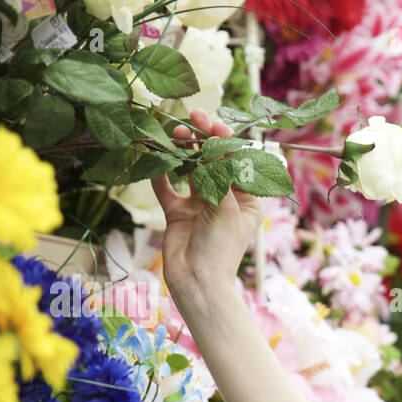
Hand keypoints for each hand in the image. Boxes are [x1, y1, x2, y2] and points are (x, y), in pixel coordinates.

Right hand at [151, 108, 264, 302]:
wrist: (197, 281)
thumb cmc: (220, 248)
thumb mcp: (226, 206)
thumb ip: (219, 174)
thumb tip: (213, 143)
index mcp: (246, 199)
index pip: (237, 163)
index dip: (224, 141)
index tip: (211, 123)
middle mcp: (224, 199)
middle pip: (213, 162)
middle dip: (202, 140)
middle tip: (190, 119)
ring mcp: (200, 205)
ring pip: (190, 170)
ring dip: (183, 151)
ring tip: (175, 134)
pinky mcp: (178, 213)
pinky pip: (166, 188)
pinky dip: (160, 172)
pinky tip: (154, 154)